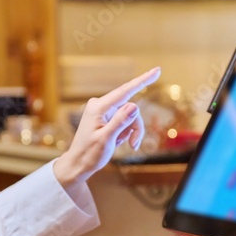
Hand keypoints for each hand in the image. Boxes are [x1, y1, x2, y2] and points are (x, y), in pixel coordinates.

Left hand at [53, 67, 160, 187]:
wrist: (78, 165)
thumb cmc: (89, 154)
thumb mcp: (106, 139)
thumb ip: (120, 122)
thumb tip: (134, 106)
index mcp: (98, 107)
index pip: (125, 91)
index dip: (143, 80)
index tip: (157, 70)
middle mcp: (100, 105)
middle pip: (130, 109)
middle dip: (135, 126)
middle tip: (134, 144)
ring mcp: (103, 110)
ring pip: (129, 116)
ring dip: (132, 131)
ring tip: (128, 145)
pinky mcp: (106, 117)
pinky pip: (124, 121)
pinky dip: (126, 132)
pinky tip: (118, 141)